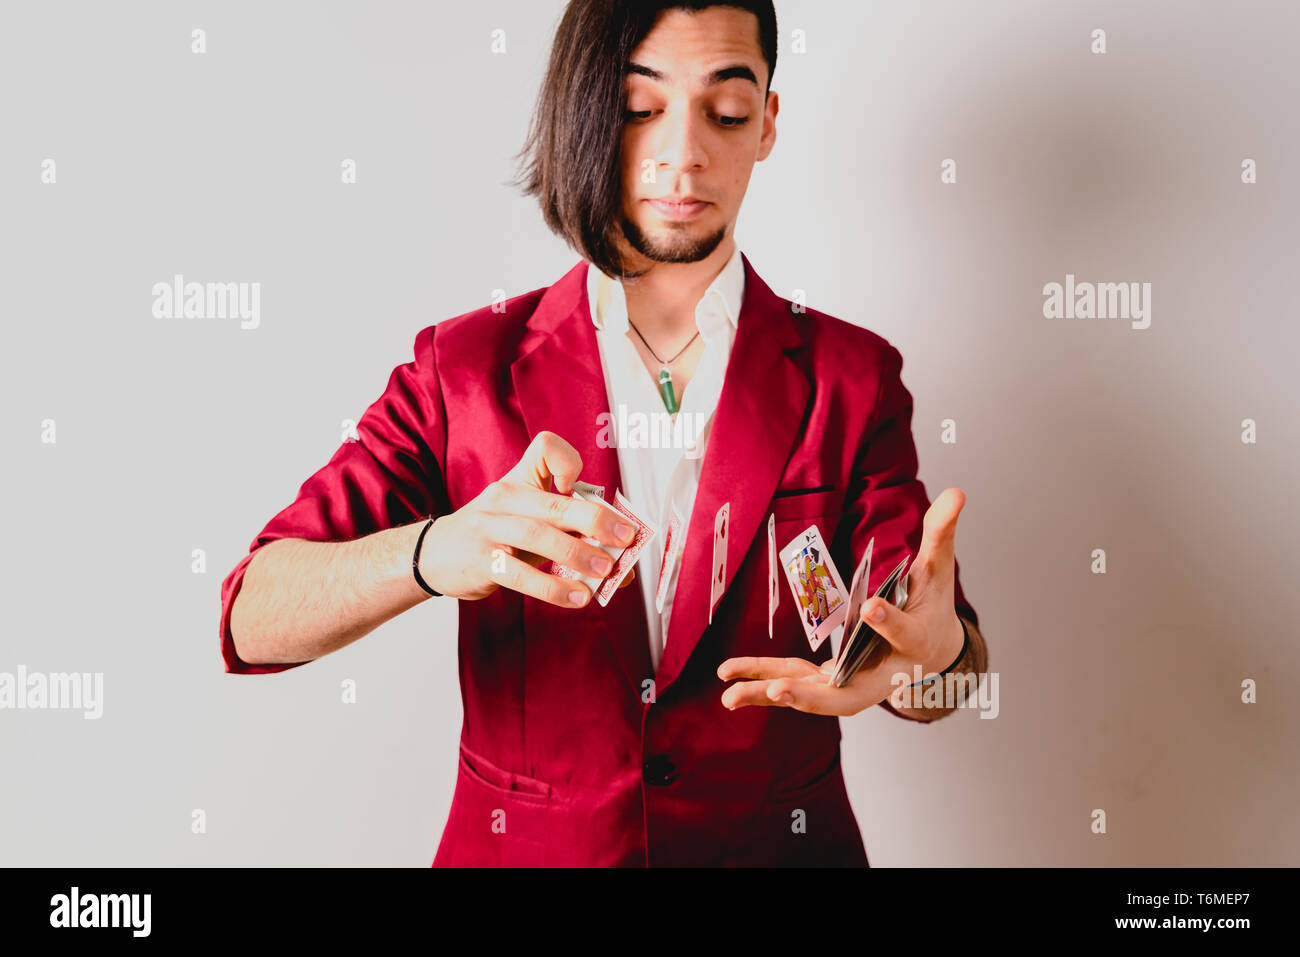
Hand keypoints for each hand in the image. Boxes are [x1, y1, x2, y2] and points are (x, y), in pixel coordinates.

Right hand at [417, 431, 636, 606]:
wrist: (433, 555)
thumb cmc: (492, 534)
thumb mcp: (524, 518)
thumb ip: (570, 532)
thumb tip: (621, 562)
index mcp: (519, 481)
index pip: (544, 448)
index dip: (567, 461)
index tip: (577, 484)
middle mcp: (504, 499)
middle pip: (553, 504)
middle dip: (595, 520)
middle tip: (626, 538)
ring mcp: (490, 529)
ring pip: (538, 537)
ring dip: (577, 553)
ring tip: (605, 570)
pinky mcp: (482, 561)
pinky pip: (521, 575)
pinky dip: (553, 587)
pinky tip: (577, 597)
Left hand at [717, 488, 968, 715]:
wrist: (932, 652)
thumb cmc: (932, 606)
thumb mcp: (938, 570)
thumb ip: (941, 533)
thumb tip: (956, 492)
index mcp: (915, 643)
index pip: (904, 634)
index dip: (888, 620)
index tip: (869, 604)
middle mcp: (883, 675)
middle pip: (850, 695)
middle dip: (814, 696)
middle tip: (780, 691)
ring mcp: (853, 681)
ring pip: (812, 696)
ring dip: (771, 694)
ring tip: (729, 696)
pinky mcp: (828, 680)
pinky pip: (794, 680)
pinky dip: (761, 680)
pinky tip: (728, 680)